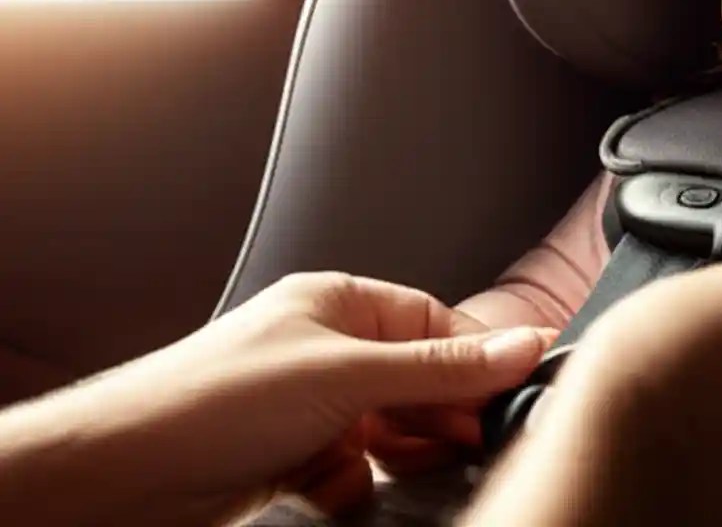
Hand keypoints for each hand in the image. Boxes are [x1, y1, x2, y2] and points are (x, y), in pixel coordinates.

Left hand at [0, 271, 554, 526]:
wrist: (127, 474)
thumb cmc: (215, 400)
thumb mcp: (349, 374)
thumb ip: (441, 369)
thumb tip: (521, 347)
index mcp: (340, 306)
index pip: (434, 325)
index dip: (477, 360)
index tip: (516, 390)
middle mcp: (328, 351)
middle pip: (417, 381)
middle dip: (440, 415)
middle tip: (471, 441)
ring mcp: (311, 406)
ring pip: (390, 431)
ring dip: (398, 454)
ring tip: (401, 465)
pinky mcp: (293, 457)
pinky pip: (354, 472)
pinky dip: (354, 486)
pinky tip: (340, 487)